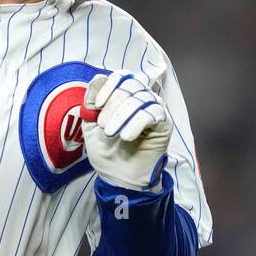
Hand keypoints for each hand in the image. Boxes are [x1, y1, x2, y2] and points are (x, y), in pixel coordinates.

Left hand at [80, 69, 171, 190]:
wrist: (119, 178)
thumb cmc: (107, 152)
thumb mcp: (91, 125)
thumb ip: (92, 102)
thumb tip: (97, 78)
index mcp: (124, 97)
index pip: (122, 77)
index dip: (109, 86)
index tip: (97, 105)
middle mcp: (141, 99)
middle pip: (131, 85)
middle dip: (114, 104)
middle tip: (104, 126)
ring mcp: (154, 110)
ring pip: (141, 98)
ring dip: (123, 115)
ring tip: (112, 133)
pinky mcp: (164, 124)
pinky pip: (153, 113)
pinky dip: (137, 123)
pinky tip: (127, 136)